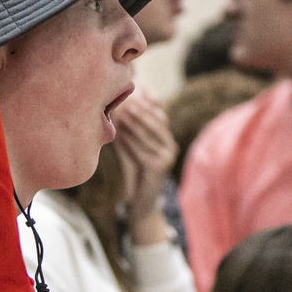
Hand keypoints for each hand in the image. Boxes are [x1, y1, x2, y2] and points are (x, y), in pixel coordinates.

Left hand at [113, 91, 177, 224]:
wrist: (140, 199)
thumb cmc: (134, 169)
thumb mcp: (133, 145)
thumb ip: (130, 128)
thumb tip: (121, 105)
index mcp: (167, 139)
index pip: (160, 115)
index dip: (149, 103)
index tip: (136, 92)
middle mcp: (171, 146)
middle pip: (157, 123)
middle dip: (141, 111)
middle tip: (128, 101)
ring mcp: (167, 157)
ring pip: (150, 136)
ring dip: (134, 124)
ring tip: (121, 114)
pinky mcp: (159, 168)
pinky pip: (143, 152)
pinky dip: (131, 142)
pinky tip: (119, 135)